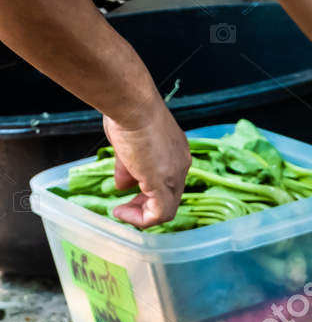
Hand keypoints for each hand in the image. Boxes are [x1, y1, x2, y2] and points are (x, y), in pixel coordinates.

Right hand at [104, 102, 189, 227]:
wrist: (130, 102)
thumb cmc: (127, 109)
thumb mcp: (127, 142)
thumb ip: (127, 166)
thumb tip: (122, 184)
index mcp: (175, 150)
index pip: (167, 178)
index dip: (147, 188)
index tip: (126, 188)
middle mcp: (181, 163)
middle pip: (168, 196)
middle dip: (144, 203)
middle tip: (125, 207)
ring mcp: (175, 175)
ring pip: (165, 208)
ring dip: (141, 214)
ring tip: (122, 212)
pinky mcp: (164, 185)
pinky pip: (158, 215)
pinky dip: (140, 219)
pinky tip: (121, 212)